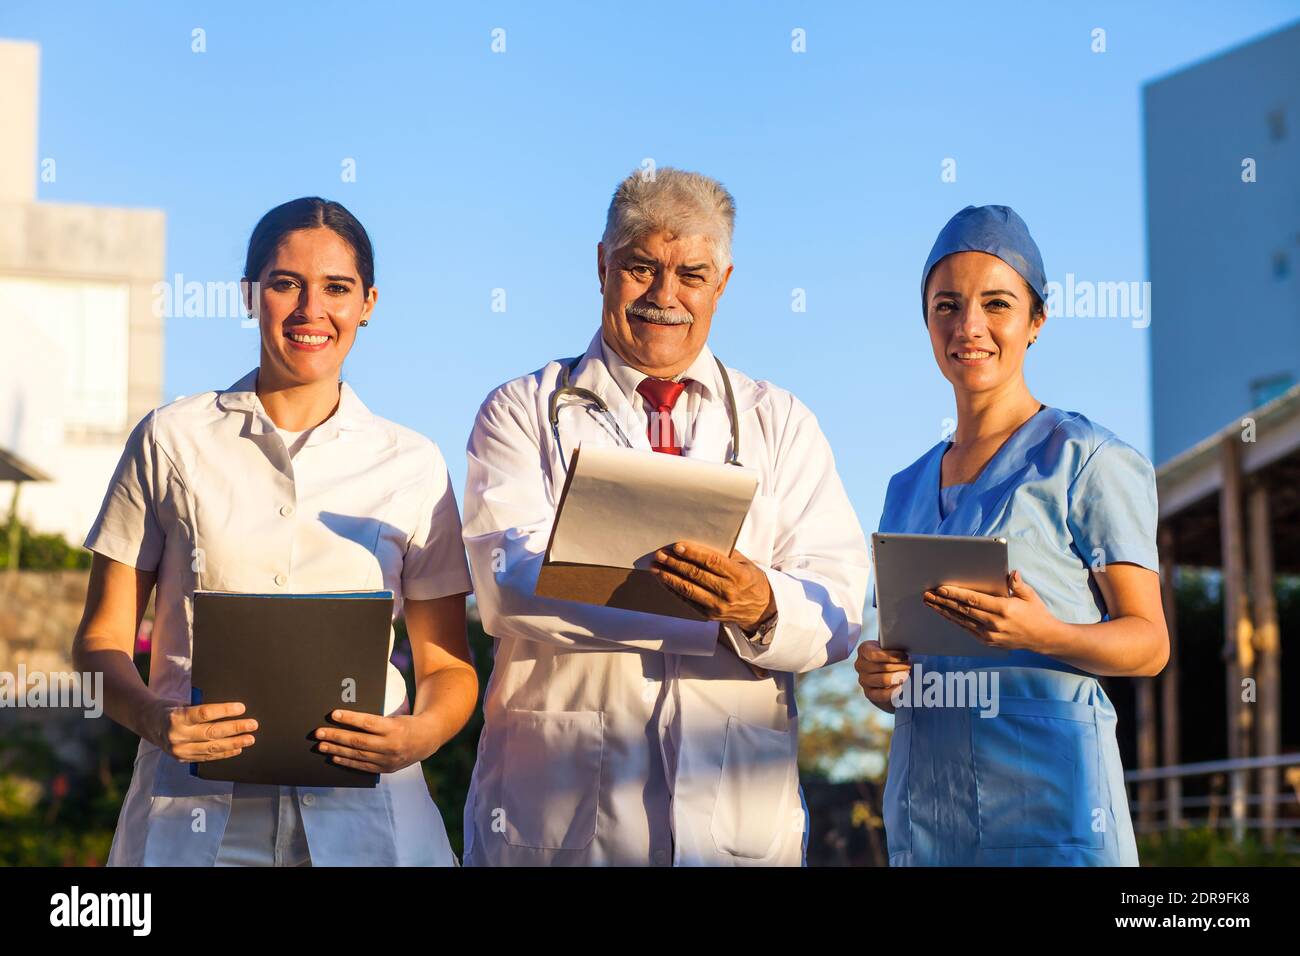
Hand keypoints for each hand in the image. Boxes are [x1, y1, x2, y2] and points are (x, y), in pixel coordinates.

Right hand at [151, 699, 256, 761]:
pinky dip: (223, 753)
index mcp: (177, 716)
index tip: (242, 707)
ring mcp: (179, 749)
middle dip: (236, 728)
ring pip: (212, 747)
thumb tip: (231, 709)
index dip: (225, 710)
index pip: (205, 713)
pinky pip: (207, 757)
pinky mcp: (182, 758)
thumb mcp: (182, 702)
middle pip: (212, 732)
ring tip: (250, 739)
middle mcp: (177, 735)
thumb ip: (201, 708)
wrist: (147, 722)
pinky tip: (237, 749)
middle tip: (253, 724)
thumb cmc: (169, 708)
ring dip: (234, 744)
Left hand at [314, 710, 429, 774]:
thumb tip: (347, 719)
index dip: (349, 718)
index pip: (367, 723)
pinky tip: (334, 756)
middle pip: (358, 741)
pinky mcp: (386, 768)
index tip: (333, 714)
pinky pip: (362, 766)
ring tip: (322, 745)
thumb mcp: (395, 717)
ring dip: (337, 750)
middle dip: (336, 736)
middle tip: (319, 733)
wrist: (427, 740)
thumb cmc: (407, 724)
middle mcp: (391, 745)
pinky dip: (347, 761)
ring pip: (358, 755)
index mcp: (394, 727)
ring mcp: (388, 759)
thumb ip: (374, 721)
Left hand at [650, 541, 775, 631]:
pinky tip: (664, 581)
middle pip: (696, 575)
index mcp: (739, 575)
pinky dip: (674, 590)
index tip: (677, 546)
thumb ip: (727, 553)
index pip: (712, 561)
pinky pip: (688, 601)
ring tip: (656, 568)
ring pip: (688, 589)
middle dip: (675, 563)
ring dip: (669, 577)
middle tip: (661, 554)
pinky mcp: (710, 615)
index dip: (693, 553)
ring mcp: (718, 606)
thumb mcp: (746, 563)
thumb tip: (702, 540)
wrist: (761, 610)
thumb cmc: (752, 581)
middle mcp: (728, 592)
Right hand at [854, 640, 910, 712]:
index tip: (905, 656)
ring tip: (907, 674)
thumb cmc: (891, 656)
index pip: (874, 654)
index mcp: (864, 650)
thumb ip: (894, 645)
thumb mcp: (890, 647)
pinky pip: (882, 694)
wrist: (887, 672)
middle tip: (910, 666)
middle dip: (900, 666)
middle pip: (883, 667)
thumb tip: (908, 647)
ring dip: (899, 677)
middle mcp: (860, 665)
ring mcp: (863, 680)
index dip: (892, 656)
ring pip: (883, 680)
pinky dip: (894, 691)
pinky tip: (902, 687)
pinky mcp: (868, 693)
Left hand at [922, 570, 1060, 652]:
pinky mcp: (988, 641)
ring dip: (944, 611)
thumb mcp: (1030, 596)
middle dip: (943, 601)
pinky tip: (944, 613)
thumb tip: (1011, 574)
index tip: (941, 588)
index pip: (974, 600)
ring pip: (961, 620)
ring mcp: (990, 634)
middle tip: (928, 594)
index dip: (955, 594)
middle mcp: (994, 623)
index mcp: (1004, 609)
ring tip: (930, 602)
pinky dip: (954, 620)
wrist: (1044, 639)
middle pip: (963, 610)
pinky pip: (967, 629)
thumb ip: (1018, 585)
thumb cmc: (1036, 614)